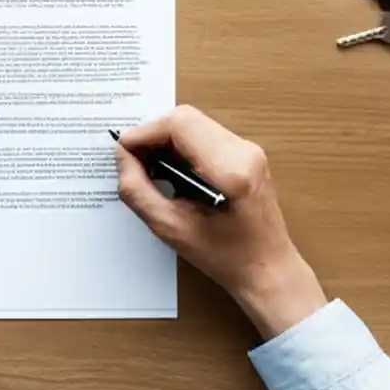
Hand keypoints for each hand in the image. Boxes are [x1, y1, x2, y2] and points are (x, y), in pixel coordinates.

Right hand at [114, 105, 325, 338]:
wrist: (269, 270)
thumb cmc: (226, 258)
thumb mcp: (171, 229)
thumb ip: (138, 190)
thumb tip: (121, 156)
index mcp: (230, 170)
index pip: (178, 125)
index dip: (144, 133)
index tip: (122, 152)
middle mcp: (244, 151)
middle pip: (185, 119)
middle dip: (153, 135)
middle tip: (133, 162)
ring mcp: (248, 150)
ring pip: (194, 124)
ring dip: (166, 140)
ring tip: (149, 169)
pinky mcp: (246, 154)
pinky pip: (205, 135)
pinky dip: (180, 146)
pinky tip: (170, 171)